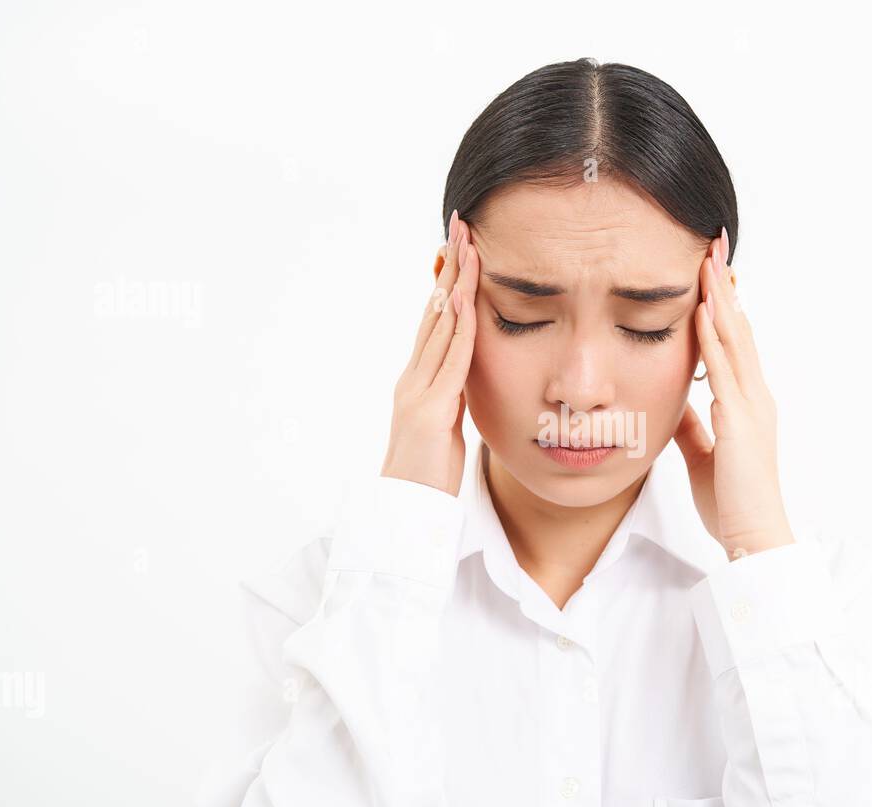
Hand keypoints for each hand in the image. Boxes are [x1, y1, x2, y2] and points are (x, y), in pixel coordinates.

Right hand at [380, 211, 478, 496]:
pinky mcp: (430, 410)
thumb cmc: (427, 478)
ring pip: (440, 327)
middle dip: (449, 269)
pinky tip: (467, 300)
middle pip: (434, 312)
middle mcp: (414, 378)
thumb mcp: (444, 428)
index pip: (435, 322)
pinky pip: (450, 361)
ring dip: (455, 285)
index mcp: (419, 382)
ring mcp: (418, 391)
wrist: (403, 514)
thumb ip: (451, 400)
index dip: (447, 284)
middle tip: (460, 227)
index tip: (460, 249)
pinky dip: (459, 327)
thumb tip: (464, 380)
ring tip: (468, 246)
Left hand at [673, 228, 793, 559]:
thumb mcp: (704, 456)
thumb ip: (691, 427)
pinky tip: (703, 310)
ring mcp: (752, 406)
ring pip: (736, 340)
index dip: (724, 304)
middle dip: (726, 286)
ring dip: (721, 298)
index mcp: (748, 404)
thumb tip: (675, 406)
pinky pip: (724, 371)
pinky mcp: (740, 422)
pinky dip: (714, 338)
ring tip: (708, 259)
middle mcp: (756, 397)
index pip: (736, 342)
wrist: (753, 538)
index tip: (711, 271)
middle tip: (715, 243)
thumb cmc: (731, 504)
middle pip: (740, 328)